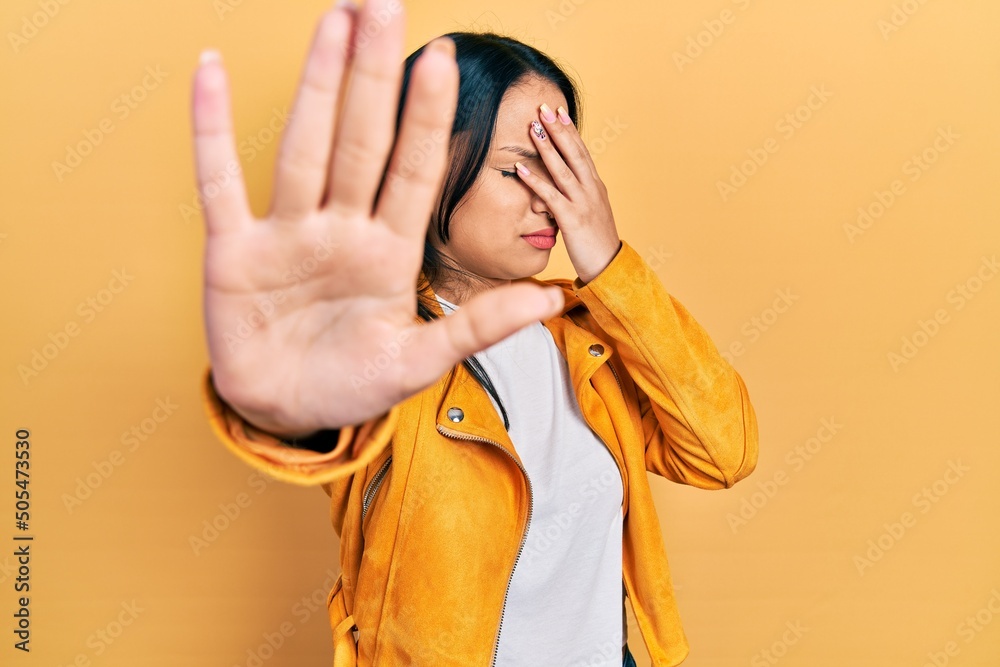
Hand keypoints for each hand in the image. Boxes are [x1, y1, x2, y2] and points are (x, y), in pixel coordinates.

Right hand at [192, 0, 564, 436]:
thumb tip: (554, 298)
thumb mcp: (420, 360)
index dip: (427, 118)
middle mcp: (341, 228)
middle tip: (384, 5)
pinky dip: (211, 129)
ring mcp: (287, 234)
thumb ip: (480, 325)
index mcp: (389, 251)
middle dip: (374, 75)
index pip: (414, 170)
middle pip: (362, 140)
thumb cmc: (354, 383)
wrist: (287, 412)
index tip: (444, 59)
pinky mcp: (233, 251)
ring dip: (317, 85)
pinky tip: (208, 72)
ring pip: (305, 146)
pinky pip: (219, 180)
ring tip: (333, 22)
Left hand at [514, 104, 620, 283]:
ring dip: (546, 147)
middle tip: (544, 107)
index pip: (582, 152)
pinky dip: (534, 180)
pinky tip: (520, 169)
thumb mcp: (590, 212)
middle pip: (574, 153)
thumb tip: (563, 184)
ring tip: (533, 127)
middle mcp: (591, 189)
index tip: (559, 110)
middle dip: (559, 129)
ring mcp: (582, 203)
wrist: (609, 267)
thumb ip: (578, 195)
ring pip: (562, 169)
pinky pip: (550, 196)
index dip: (570, 130)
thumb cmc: (596, 242)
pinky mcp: (571, 219)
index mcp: (595, 186)